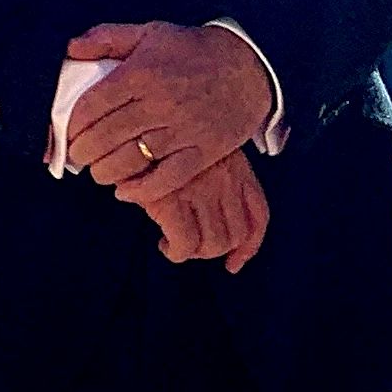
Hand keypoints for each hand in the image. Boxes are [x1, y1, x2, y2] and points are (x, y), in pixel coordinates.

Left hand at [62, 21, 273, 198]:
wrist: (250, 66)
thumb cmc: (194, 50)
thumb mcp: (150, 32)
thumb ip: (107, 38)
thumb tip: (71, 49)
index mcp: (142, 73)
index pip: (92, 105)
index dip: (74, 125)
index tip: (69, 133)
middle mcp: (160, 102)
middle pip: (106, 137)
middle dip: (84, 153)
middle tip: (79, 157)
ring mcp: (183, 129)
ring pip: (131, 161)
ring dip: (106, 172)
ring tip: (99, 172)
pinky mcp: (204, 151)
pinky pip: (167, 179)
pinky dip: (141, 190)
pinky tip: (125, 191)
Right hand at [142, 150, 268, 272]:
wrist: (133, 128)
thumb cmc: (164, 139)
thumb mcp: (203, 149)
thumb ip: (217, 178)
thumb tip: (218, 223)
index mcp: (236, 167)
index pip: (257, 215)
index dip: (248, 247)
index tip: (234, 262)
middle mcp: (225, 181)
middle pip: (236, 235)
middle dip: (214, 250)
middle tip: (193, 245)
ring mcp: (200, 191)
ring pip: (213, 244)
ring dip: (195, 252)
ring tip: (176, 243)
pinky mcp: (172, 201)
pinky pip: (185, 245)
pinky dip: (176, 252)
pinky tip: (164, 244)